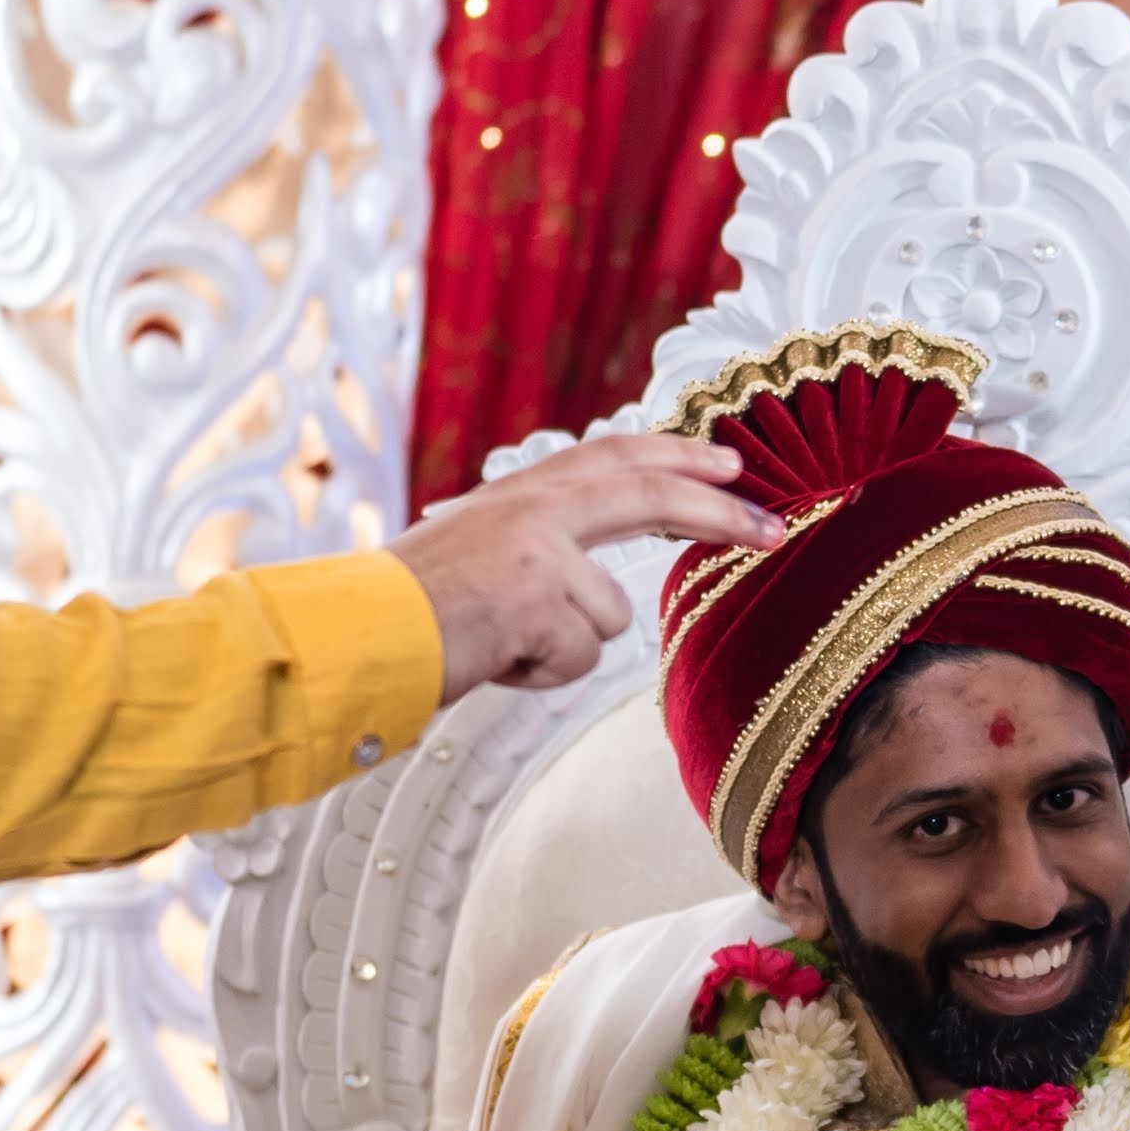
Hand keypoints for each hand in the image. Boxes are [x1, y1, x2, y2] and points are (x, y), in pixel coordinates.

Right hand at [393, 434, 783, 700]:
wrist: (355, 637)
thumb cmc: (406, 616)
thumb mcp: (473, 560)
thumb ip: (537, 555)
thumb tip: (598, 592)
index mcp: (518, 495)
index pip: (611, 458)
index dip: (674, 457)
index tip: (728, 462)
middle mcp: (531, 508)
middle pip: (647, 493)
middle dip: (718, 509)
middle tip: (774, 524)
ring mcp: (538, 549)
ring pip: (608, 615)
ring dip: (564, 649)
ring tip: (501, 647)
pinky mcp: (540, 597)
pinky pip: (580, 656)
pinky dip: (541, 674)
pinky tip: (494, 661)